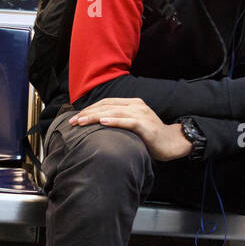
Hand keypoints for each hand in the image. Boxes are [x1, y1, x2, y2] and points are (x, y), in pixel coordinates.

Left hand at [69, 98, 192, 160]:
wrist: (172, 142)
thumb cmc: (150, 136)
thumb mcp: (133, 125)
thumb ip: (119, 121)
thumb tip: (98, 125)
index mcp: (132, 103)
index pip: (106, 103)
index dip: (90, 108)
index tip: (76, 117)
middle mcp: (136, 105)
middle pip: (106, 106)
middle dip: (87, 113)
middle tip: (72, 121)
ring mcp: (141, 114)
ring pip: (113, 112)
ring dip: (95, 116)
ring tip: (81, 121)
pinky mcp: (145, 125)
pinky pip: (127, 121)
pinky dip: (114, 121)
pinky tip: (102, 122)